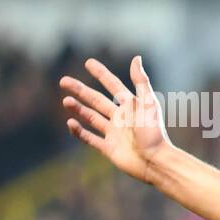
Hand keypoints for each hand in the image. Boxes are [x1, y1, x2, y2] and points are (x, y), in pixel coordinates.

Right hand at [59, 56, 172, 183]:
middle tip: (63, 80)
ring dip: (78, 109)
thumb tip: (136, 57)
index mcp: (131, 106)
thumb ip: (141, 81)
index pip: (113, 85)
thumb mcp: (148, 103)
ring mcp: (114, 133)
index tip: (88, 62)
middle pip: (96, 100)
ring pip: (91, 118)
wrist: (155, 161)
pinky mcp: (109, 148)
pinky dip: (79, 131)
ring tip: (65, 100)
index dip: (101, 74)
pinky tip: (70, 123)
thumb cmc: (154, 132)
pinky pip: (90, 138)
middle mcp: (121, 118)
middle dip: (80, 90)